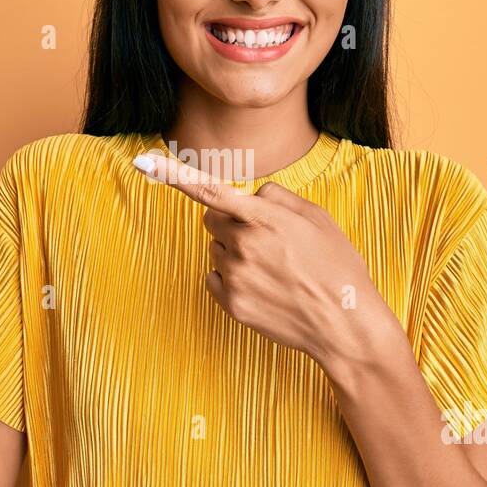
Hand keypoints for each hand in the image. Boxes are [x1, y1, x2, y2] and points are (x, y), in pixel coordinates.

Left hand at [132, 148, 391, 366]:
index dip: (172, 175)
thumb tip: (252, 195)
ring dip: (235, 251)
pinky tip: (263, 287)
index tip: (141, 162)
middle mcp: (244, 245)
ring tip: (274, 268)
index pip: (210, 190)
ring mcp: (235, 276)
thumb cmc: (337, 267)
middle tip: (267, 239)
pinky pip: (215, 278)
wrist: (344, 324)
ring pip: (216, 249)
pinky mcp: (231, 303)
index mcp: (265, 218)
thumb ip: (278, 199)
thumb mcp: (317, 219)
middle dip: (232, 222)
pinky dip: (232, 279)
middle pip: (213, 219)